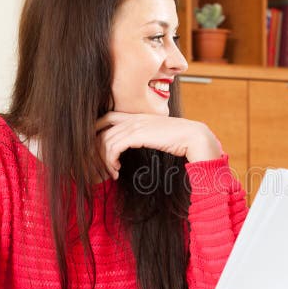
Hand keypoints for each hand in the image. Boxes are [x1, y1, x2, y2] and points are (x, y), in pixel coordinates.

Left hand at [95, 112, 221, 178]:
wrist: (193, 137)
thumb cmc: (179, 140)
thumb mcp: (158, 135)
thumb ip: (146, 136)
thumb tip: (139, 144)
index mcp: (138, 116)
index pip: (108, 117)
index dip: (96, 129)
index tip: (94, 146)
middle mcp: (133, 118)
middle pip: (102, 129)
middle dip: (95, 148)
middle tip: (99, 165)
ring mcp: (135, 125)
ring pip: (106, 141)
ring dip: (105, 160)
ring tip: (112, 172)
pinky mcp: (137, 135)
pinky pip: (114, 147)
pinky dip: (111, 160)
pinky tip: (117, 170)